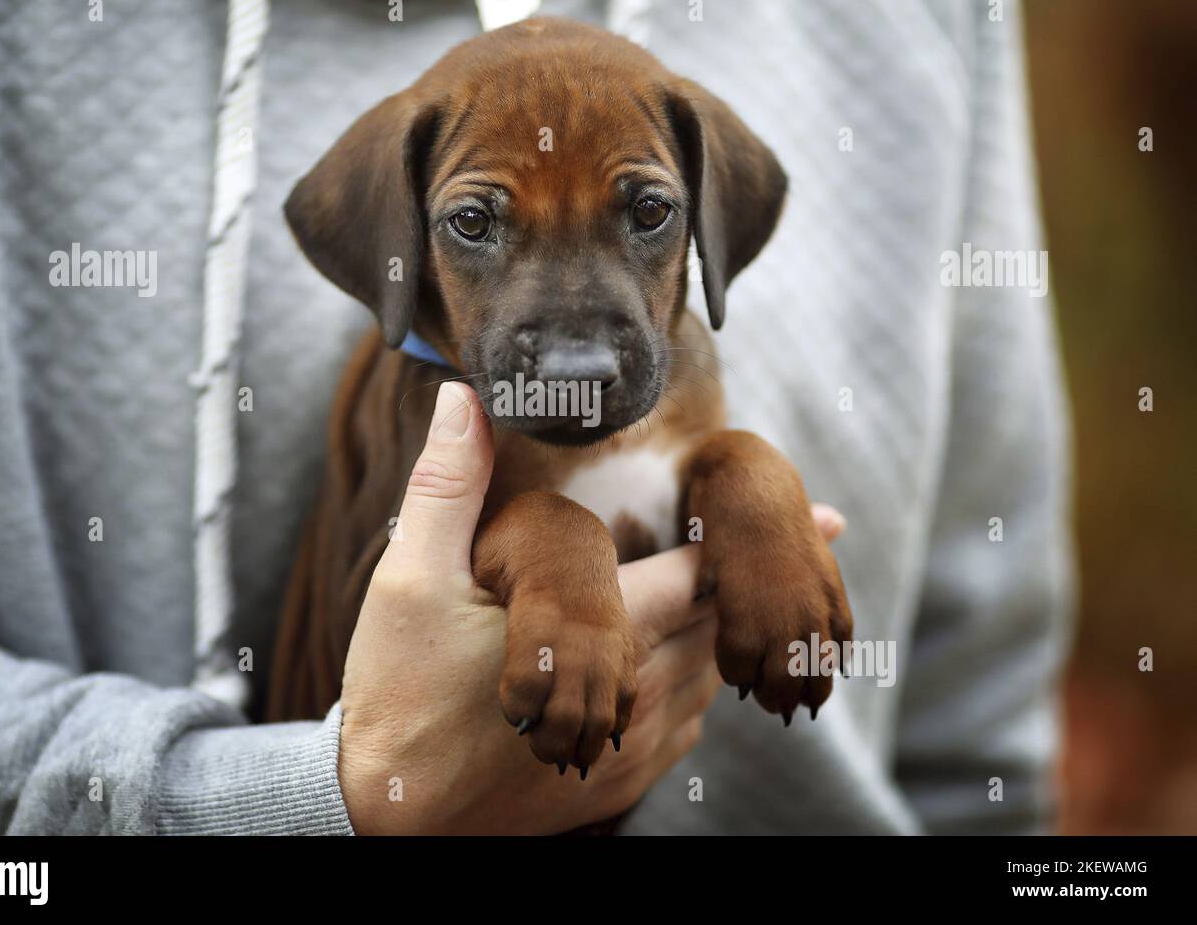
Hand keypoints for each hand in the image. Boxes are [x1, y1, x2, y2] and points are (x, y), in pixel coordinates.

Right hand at [336, 382, 845, 833]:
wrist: (391, 819)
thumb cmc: (399, 696)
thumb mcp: (410, 580)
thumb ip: (448, 484)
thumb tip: (461, 398)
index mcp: (601, 632)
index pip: (702, 576)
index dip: (759, 541)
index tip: (825, 518)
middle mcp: (637, 694)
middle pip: (721, 629)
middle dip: (754, 590)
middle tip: (802, 552)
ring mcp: (633, 749)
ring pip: (708, 679)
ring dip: (722, 638)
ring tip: (741, 606)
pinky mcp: (618, 784)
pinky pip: (684, 728)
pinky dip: (692, 688)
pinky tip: (676, 667)